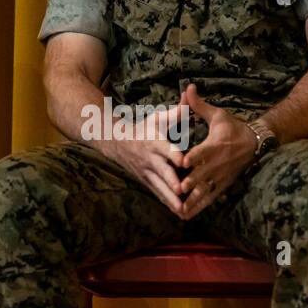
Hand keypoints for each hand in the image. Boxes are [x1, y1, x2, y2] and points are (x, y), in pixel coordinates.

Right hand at [101, 102, 191, 216]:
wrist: (116, 143)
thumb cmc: (143, 129)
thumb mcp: (157, 118)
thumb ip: (176, 112)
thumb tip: (190, 95)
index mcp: (154, 142)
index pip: (164, 148)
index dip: (173, 154)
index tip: (183, 160)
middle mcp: (149, 159)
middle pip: (162, 172)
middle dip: (171, 181)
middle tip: (182, 190)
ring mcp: (147, 173)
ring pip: (160, 187)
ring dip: (170, 198)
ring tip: (183, 209)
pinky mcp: (146, 182)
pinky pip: (158, 193)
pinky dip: (167, 203)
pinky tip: (180, 213)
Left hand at [178, 84, 257, 219]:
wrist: (255, 143)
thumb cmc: (233, 127)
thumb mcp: (218, 115)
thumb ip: (199, 106)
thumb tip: (187, 87)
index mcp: (216, 145)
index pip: (204, 151)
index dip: (194, 156)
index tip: (183, 161)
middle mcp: (218, 163)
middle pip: (203, 173)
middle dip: (191, 181)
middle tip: (178, 188)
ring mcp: (221, 176)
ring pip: (205, 189)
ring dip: (193, 199)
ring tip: (180, 208)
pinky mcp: (223, 185)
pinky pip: (210, 198)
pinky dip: (199, 206)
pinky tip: (187, 214)